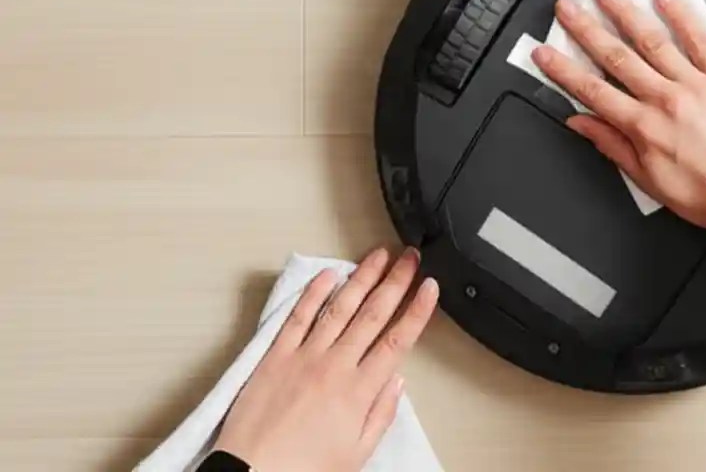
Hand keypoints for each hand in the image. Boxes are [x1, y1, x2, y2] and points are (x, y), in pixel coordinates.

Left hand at [212, 248, 438, 471]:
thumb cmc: (303, 469)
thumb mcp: (357, 453)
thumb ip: (381, 415)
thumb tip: (398, 382)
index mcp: (359, 392)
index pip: (397, 341)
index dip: (417, 311)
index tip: (429, 288)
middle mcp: (335, 366)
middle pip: (373, 314)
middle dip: (396, 282)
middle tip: (410, 258)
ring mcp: (304, 356)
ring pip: (340, 307)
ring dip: (362, 278)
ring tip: (378, 256)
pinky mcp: (274, 356)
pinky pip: (297, 317)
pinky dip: (313, 293)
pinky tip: (328, 274)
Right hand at [531, 0, 705, 248]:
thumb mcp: (649, 180)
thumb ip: (612, 145)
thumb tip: (580, 124)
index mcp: (644, 127)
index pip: (593, 90)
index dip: (564, 69)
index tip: (545, 51)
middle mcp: (666, 100)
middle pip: (617, 57)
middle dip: (587, 30)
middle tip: (567, 8)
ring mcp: (697, 85)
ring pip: (653, 41)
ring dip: (626, 13)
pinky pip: (701, 40)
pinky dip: (681, 17)